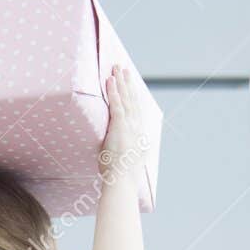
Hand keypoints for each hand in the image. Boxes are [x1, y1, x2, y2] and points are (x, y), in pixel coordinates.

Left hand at [99, 64, 146, 181]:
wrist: (123, 181)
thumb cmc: (121, 177)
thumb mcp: (125, 162)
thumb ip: (124, 152)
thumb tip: (122, 151)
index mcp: (138, 135)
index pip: (135, 111)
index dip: (133, 97)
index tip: (131, 86)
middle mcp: (137, 127)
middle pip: (132, 100)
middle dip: (127, 83)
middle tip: (124, 69)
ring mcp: (130, 126)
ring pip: (125, 98)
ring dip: (121, 82)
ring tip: (117, 68)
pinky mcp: (120, 126)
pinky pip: (116, 104)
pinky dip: (114, 91)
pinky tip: (110, 80)